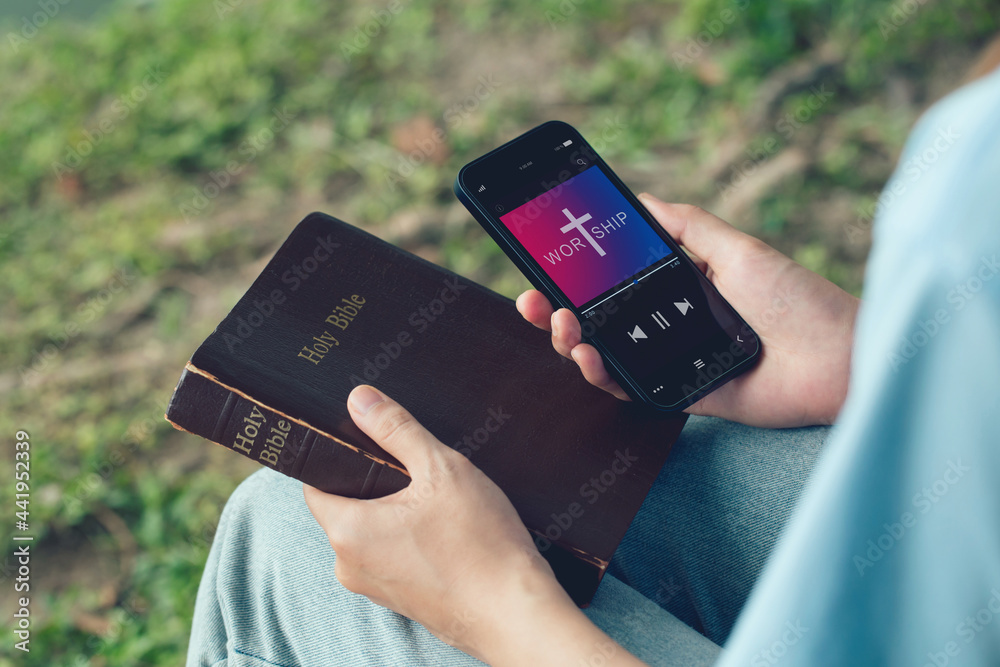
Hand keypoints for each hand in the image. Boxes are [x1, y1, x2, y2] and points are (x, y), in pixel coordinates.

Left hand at [303, 385, 645, 665]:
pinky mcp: (403, 601)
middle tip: (420, 471)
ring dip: (398, 513)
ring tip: (442, 504)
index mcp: (347, 532)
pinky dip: (414, 540)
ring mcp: (376, 589)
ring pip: (373, 533)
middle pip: (347, 507)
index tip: (367, 443)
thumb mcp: (440, 469)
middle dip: (377, 484)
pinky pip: (394, 557)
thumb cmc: (480, 545)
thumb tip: (361, 399)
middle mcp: (349, 566)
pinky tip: (450, 532)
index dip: (338, 457)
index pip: (316, 483)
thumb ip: (396, 429)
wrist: (516, 613)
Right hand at [517, 193, 859, 427]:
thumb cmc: (798, 300)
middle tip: (532, 297)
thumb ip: (687, 226)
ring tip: (559, 323)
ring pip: (604, 354)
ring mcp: (669, 360)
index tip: (544, 259)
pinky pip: (628, 388)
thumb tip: (641, 198)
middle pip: (598, 318)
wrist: (839, 359)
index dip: (576, 273)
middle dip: (556, 309)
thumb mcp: (738, 249)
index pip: (614, 280)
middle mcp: (668, 323)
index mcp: (679, 287)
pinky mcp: (679, 393)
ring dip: (570, 340)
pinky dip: (601, 373)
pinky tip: (587, 354)